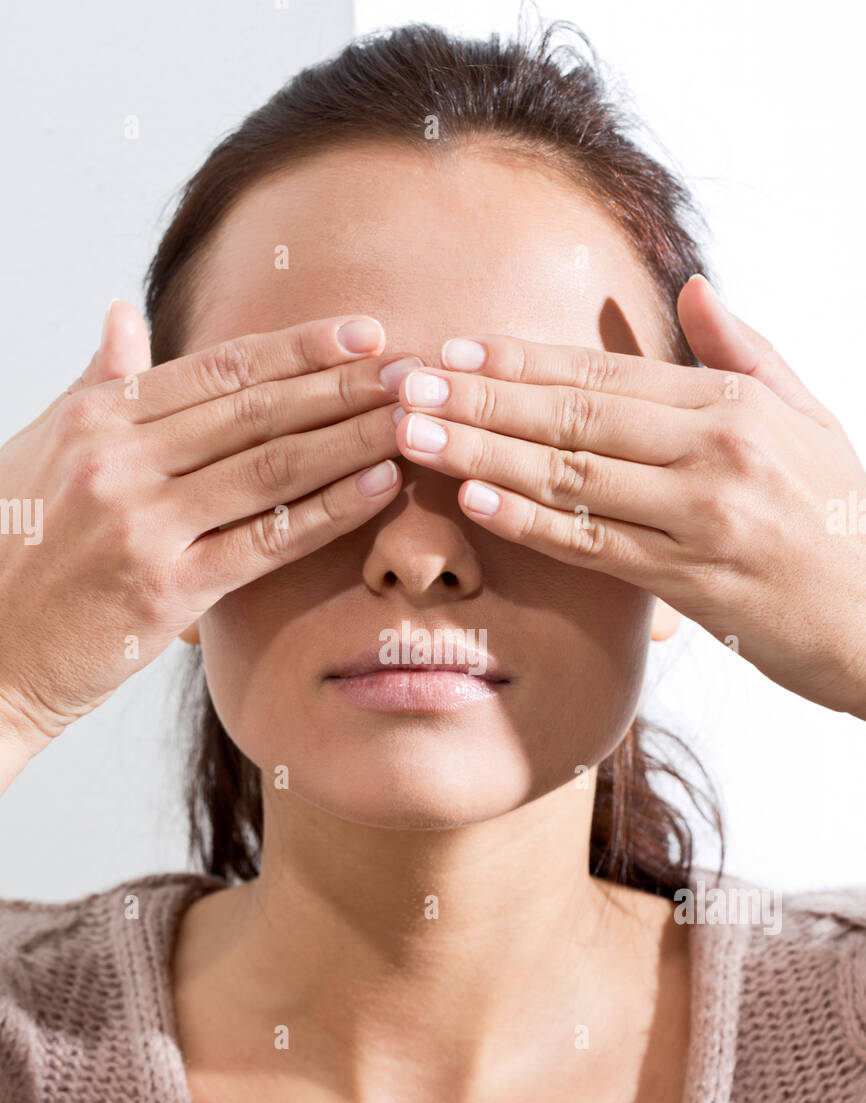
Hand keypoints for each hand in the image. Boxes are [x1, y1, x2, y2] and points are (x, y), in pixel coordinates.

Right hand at [0, 302, 411, 767]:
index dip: (299, 349)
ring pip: (271, 468)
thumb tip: (122, 313)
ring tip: (414, 420)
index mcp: (98, 419)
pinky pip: (266, 541)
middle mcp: (119, 461)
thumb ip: (97, 384)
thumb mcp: (42, 451)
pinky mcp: (165, 590)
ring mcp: (142, 524)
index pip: (219, 371)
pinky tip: (379, 486)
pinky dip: (329, 510)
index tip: (364, 333)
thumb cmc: (13, 549)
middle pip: (257, 411)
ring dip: (352, 439)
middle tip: (416, 371)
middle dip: (344, 386)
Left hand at [394, 276, 865, 716]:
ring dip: (484, 452)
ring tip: (416, 435)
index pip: (604, 374)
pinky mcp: (690, 579)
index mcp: (730, 405)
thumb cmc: (841, 515)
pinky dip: (530, 521)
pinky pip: (592, 545)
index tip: (456, 349)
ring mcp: (698, 516)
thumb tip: (689, 287)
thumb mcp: (806, 415)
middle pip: (573, 417)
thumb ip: (741, 350)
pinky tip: (474, 499)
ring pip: (571, 476)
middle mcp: (710, 452)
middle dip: (481, 398)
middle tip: (407, 385)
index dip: (522, 360)